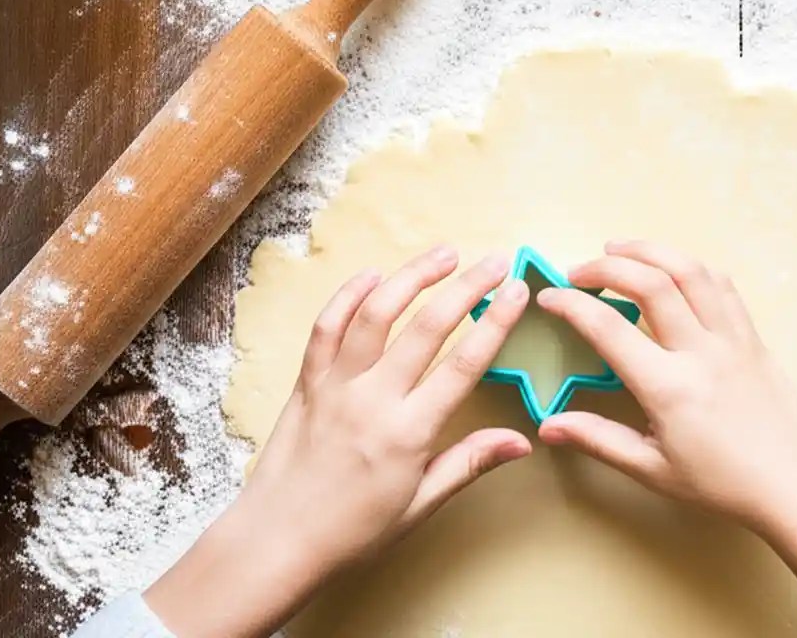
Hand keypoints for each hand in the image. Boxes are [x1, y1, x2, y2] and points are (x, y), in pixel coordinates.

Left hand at [146, 246, 530, 637]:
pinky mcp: (306, 383)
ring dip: (411, 277)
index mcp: (408, 433)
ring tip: (444, 253)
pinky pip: (326, 328)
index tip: (518, 290)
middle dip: (466, 287)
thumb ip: (469, 463)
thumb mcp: (419, 506)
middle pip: (426, 327)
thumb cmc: (351, 534)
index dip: (496, 322)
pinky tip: (372, 276)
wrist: (274, 543)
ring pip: (375, 314)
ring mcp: (335, 386)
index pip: (464, 364)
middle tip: (495, 260)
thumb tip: (522, 441)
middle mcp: (372, 400)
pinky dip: (348, 296)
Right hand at [535, 240, 796, 635]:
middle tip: (577, 271)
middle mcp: (701, 352)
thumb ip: (599, 440)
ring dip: (650, 250)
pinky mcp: (753, 337)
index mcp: (669, 388)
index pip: (608, 328)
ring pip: (690, 271)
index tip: (548, 298)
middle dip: (605, 266)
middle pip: (650, 282)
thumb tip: (548, 425)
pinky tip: (672, 268)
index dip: (571, 304)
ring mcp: (732, 339)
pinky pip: (722, 285)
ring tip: (618, 249)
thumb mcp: (653, 470)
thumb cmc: (724, 484)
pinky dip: (690, 266)